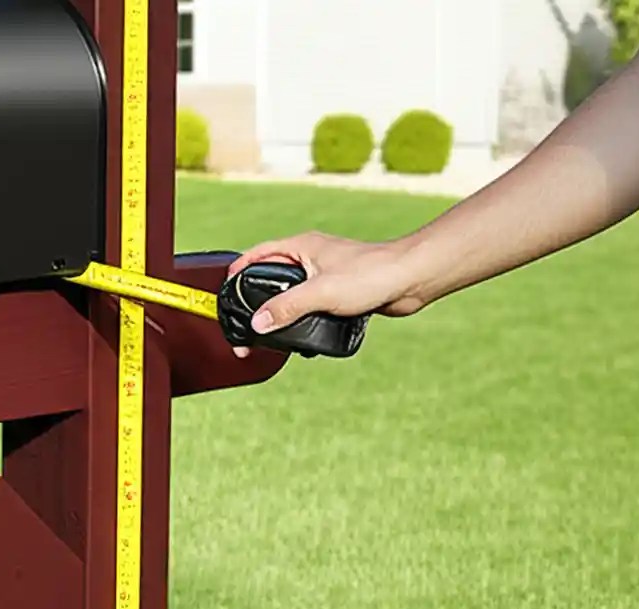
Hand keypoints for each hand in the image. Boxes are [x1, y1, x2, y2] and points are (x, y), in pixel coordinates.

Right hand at [225, 231, 425, 357]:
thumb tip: (257, 323)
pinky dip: (305, 318)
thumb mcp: (320, 292)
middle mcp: (311, 258)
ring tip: (275, 331)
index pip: (257, 254)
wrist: (412, 279)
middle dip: (259, 298)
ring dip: (284, 312)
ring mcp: (325, 275)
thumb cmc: (372, 273)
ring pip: (293, 294)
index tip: (226, 291)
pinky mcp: (340, 292)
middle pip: (272, 277)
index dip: (238, 271)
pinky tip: (306, 333)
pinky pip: (312, 305)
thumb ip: (286, 307)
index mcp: (301, 247)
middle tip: (248, 321)